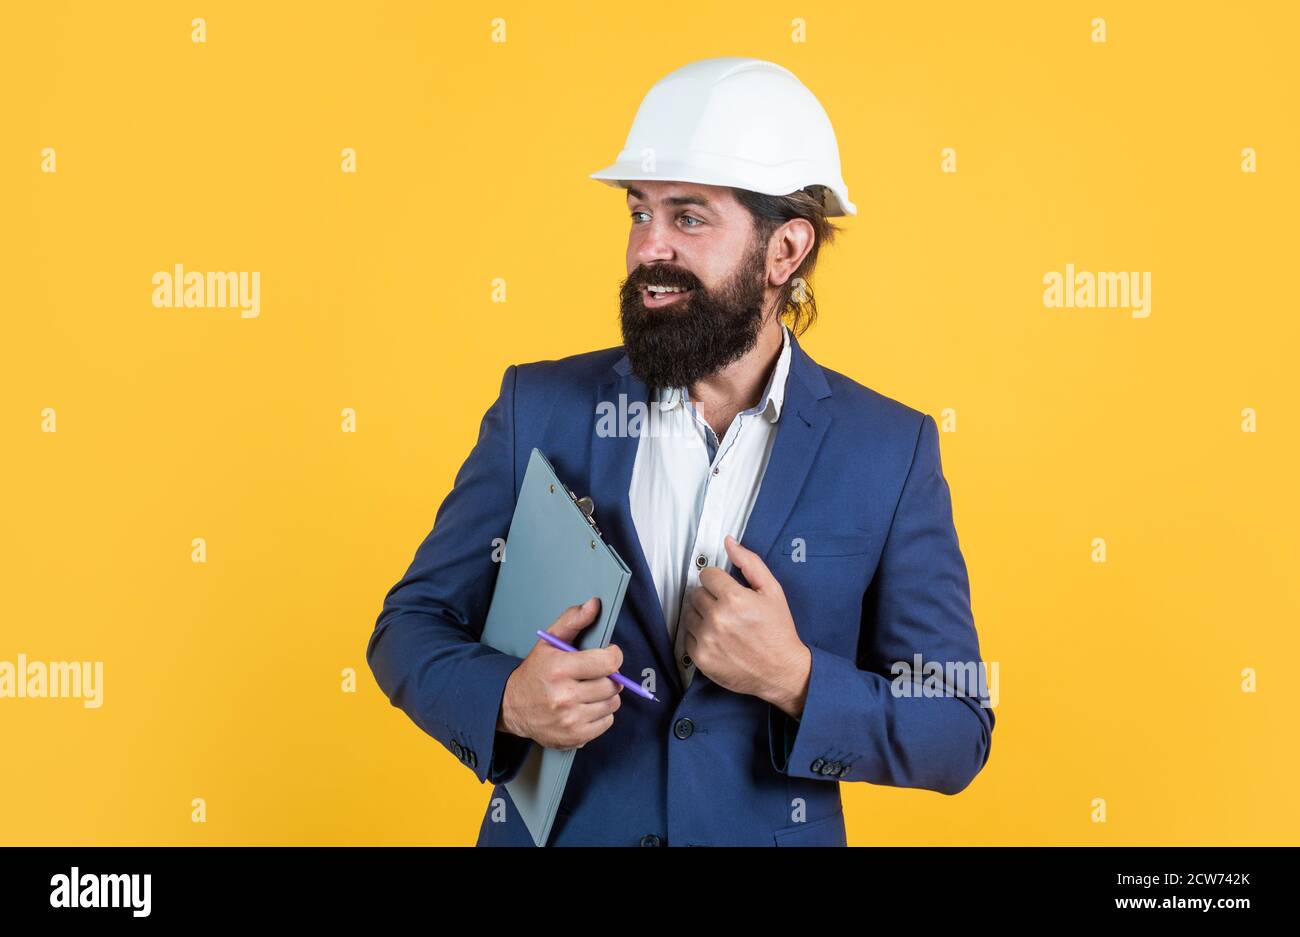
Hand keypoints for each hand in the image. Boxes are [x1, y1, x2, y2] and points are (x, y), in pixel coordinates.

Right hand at [497, 597, 623, 749]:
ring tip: (588, 691)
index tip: (608, 655)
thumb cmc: (535, 672)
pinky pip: (607, 723)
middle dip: (609, 677)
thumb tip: (594, 604)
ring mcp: (570, 720)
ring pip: (612, 704)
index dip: (614, 656)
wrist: (511, 707)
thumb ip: (573, 620)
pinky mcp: (575, 737)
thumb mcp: (549, 642)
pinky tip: (585, 707)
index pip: (607, 663)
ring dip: (606, 696)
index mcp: (559, 668)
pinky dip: (600, 715)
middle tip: (595, 675)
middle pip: (612, 685)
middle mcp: (564, 696)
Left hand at [679, 535, 810, 716]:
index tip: (728, 591)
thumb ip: (749, 562)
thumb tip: (728, 542)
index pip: (707, 575)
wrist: (782, 671)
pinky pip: (687, 637)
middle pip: (696, 593)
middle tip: (728, 609)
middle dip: (710, 597)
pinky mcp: (700, 658)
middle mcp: (717, 618)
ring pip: (689, 614)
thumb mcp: (772, 590)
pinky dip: (699, 636)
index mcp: (734, 599)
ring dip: (702, 615)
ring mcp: (707, 640)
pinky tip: (717, 639)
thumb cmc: (778, 630)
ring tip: (722, 624)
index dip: (719, 581)